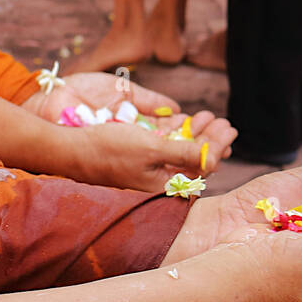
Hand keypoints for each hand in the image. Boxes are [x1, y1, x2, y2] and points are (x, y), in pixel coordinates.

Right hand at [68, 121, 230, 190]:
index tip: (230, 130)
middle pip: (193, 160)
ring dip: (197, 134)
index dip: (218, 147)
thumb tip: (214, 159)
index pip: (200, 168)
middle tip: (226, 123)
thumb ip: (183, 153)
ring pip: (180, 150)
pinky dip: (178, 133)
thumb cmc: (109, 149)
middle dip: (211, 139)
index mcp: (163, 184)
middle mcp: (158, 178)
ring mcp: (148, 167)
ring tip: (210, 118)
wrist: (72, 149)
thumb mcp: (151, 149)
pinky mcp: (138, 155)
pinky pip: (165, 146)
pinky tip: (187, 122)